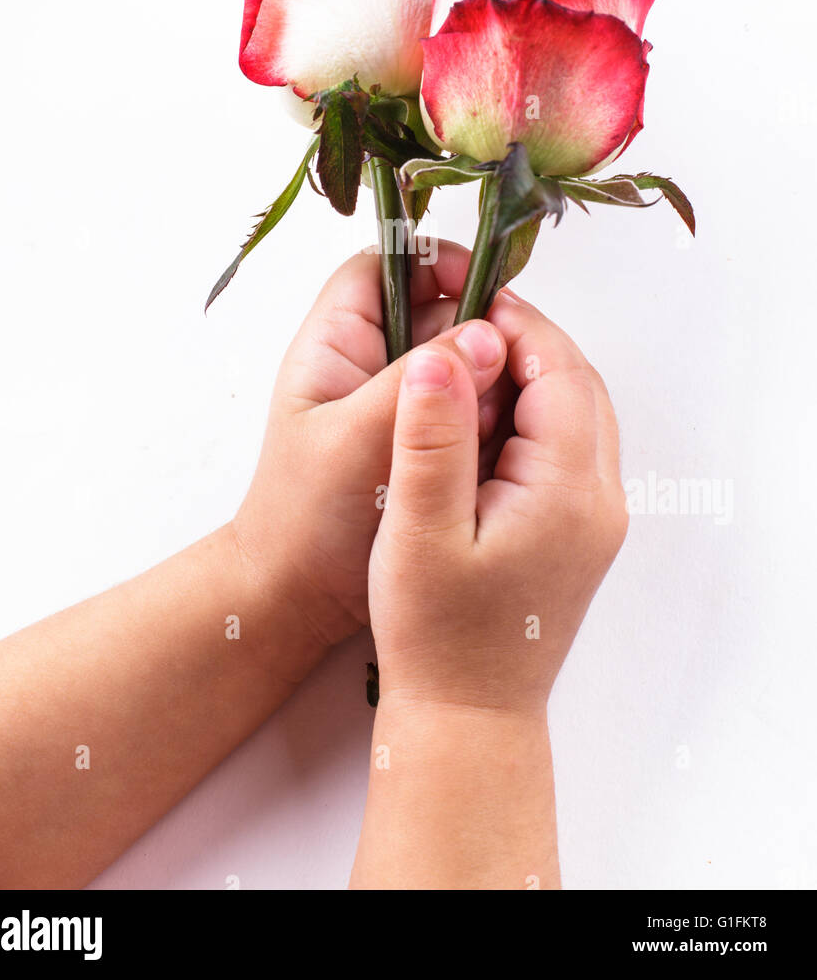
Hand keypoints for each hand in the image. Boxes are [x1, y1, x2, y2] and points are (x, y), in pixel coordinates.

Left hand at [232, 241, 514, 651]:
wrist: (298, 600)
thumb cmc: (307, 520)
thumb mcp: (358, 441)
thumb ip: (419, 384)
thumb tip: (489, 333)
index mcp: (335, 345)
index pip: (385, 266)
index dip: (436, 263)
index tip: (488, 292)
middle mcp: (368, 364)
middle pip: (436, 309)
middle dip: (480, 327)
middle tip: (516, 360)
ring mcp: (397, 404)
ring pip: (459, 360)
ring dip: (491, 377)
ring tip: (512, 412)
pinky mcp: (422, 441)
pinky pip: (468, 408)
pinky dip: (492, 417)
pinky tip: (508, 442)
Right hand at [351, 292, 627, 889]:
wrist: (467, 717)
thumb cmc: (436, 636)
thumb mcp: (418, 530)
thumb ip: (433, 437)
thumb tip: (445, 353)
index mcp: (569, 491)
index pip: (561, 373)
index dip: (517, 325)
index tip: (466, 299)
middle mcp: (599, 500)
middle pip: (579, 386)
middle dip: (527, 343)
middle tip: (464, 321)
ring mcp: (595, 518)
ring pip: (578, 414)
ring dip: (532, 376)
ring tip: (468, 361)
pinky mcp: (579, 531)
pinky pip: (569, 446)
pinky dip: (533, 414)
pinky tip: (483, 418)